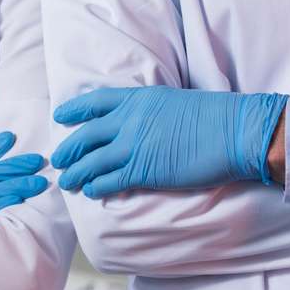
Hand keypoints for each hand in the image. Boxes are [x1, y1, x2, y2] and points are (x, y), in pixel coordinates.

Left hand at [50, 86, 288, 198]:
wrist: (232, 131)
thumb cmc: (212, 116)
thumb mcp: (173, 101)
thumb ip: (149, 111)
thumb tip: (139, 122)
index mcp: (138, 98)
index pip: (96, 102)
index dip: (75, 109)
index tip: (61, 116)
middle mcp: (130, 120)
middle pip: (87, 134)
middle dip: (69, 148)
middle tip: (58, 158)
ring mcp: (135, 146)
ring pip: (93, 161)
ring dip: (76, 172)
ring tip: (67, 181)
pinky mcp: (144, 170)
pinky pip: (110, 180)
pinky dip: (97, 186)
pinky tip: (91, 191)